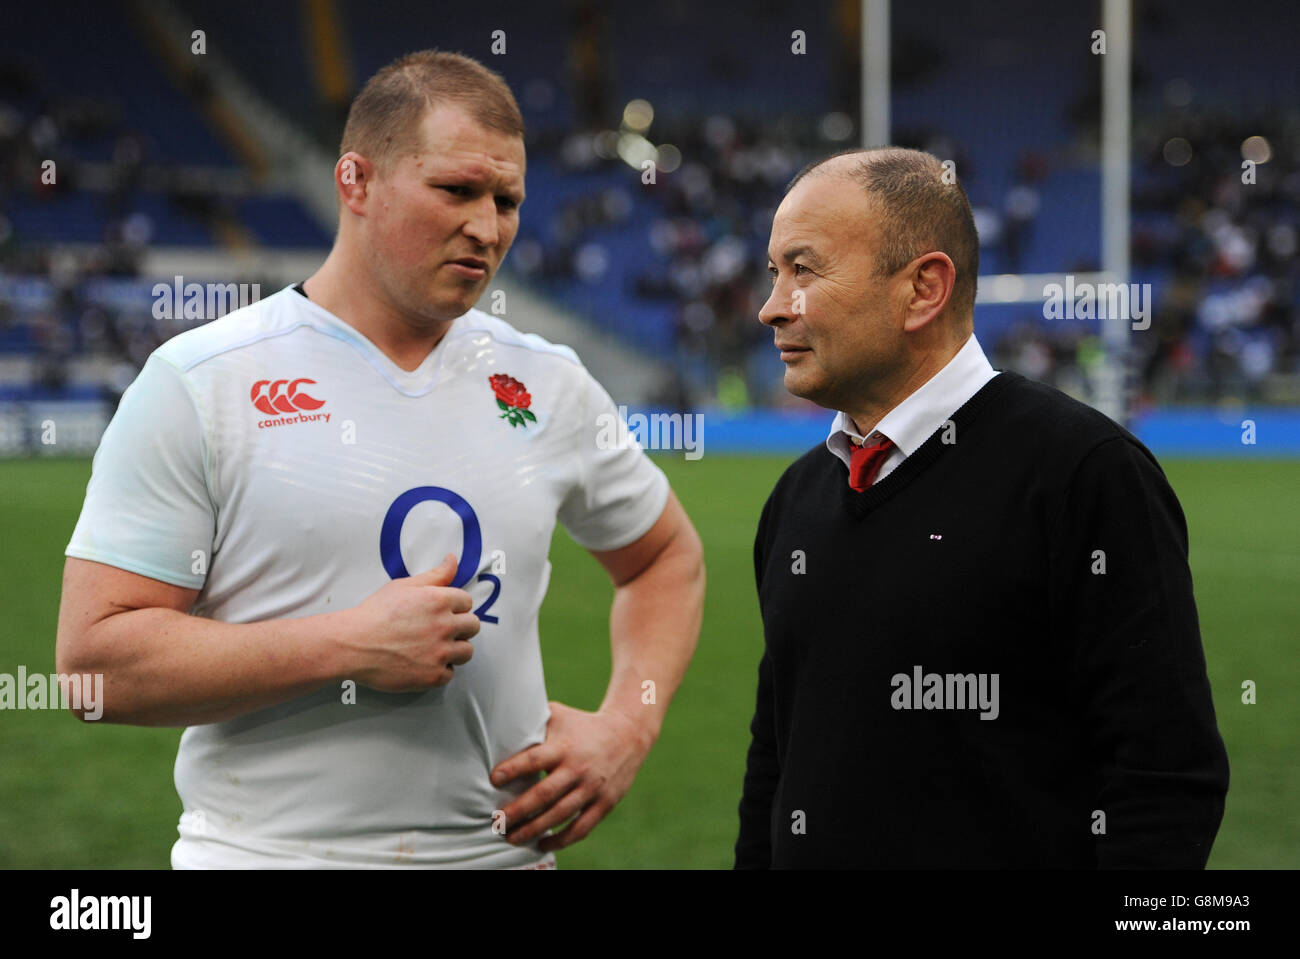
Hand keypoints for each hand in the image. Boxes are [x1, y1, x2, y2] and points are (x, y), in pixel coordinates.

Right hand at [342, 554, 480, 691]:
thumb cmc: (375, 613)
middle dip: (459, 626)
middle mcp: (445, 625)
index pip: (467, 602)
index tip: (441, 612)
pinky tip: (423, 663)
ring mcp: (441, 652)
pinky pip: (450, 673)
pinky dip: (440, 670)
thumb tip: (453, 560)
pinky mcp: (433, 676)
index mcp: (440, 600)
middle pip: (473, 626)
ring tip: (433, 648)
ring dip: (454, 649)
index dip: (454, 607)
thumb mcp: (404, 586)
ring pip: (467, 651)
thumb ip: (435, 575)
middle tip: (438, 630)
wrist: (353, 644)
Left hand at [491, 702, 654, 851]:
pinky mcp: (604, 804)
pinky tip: (542, 844)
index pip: (534, 759)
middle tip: (496, 821)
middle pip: (544, 794)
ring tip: (511, 837)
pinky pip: (581, 828)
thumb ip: (533, 722)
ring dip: (533, 830)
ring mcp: (592, 788)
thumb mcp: (559, 716)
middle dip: (517, 811)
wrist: (628, 734)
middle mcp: (578, 769)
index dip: (513, 769)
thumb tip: (499, 724)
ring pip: (559, 816)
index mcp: (563, 747)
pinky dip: (561, 840)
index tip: (493, 779)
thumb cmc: (582, 725)